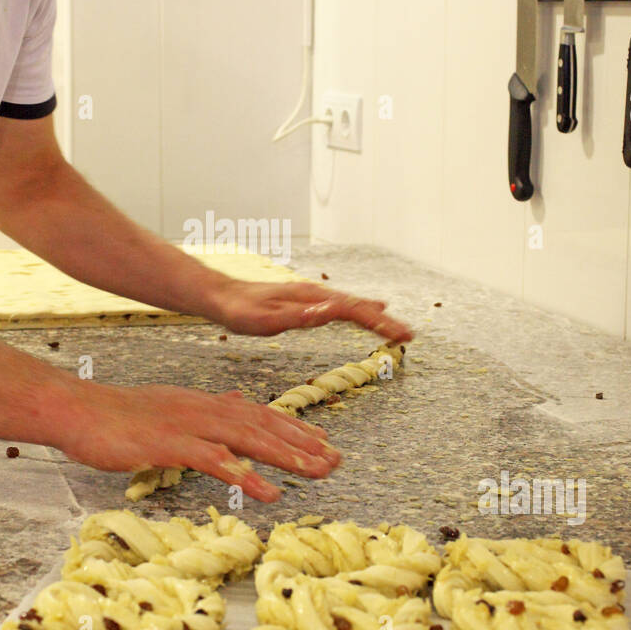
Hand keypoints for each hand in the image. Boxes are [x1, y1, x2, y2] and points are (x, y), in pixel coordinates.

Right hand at [56, 380, 339, 502]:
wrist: (79, 411)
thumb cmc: (118, 417)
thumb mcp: (168, 409)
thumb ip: (204, 409)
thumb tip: (234, 403)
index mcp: (204, 404)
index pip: (258, 414)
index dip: (292, 429)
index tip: (322, 442)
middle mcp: (204, 409)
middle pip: (263, 425)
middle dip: (302, 443)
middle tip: (336, 460)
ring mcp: (189, 426)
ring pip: (249, 439)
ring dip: (287, 456)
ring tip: (319, 471)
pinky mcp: (172, 445)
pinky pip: (216, 461)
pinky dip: (245, 475)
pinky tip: (268, 492)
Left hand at [205, 279, 412, 343]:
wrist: (221, 297)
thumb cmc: (241, 311)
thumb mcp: (268, 320)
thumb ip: (299, 317)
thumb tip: (330, 313)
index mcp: (311, 299)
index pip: (353, 310)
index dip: (379, 323)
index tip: (401, 334)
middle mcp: (316, 294)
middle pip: (358, 306)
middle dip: (384, 321)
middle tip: (409, 335)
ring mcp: (312, 297)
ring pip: (352, 305)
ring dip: (375, 316)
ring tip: (396, 326)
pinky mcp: (306, 302)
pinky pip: (341, 307)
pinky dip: (360, 311)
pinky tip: (366, 312)